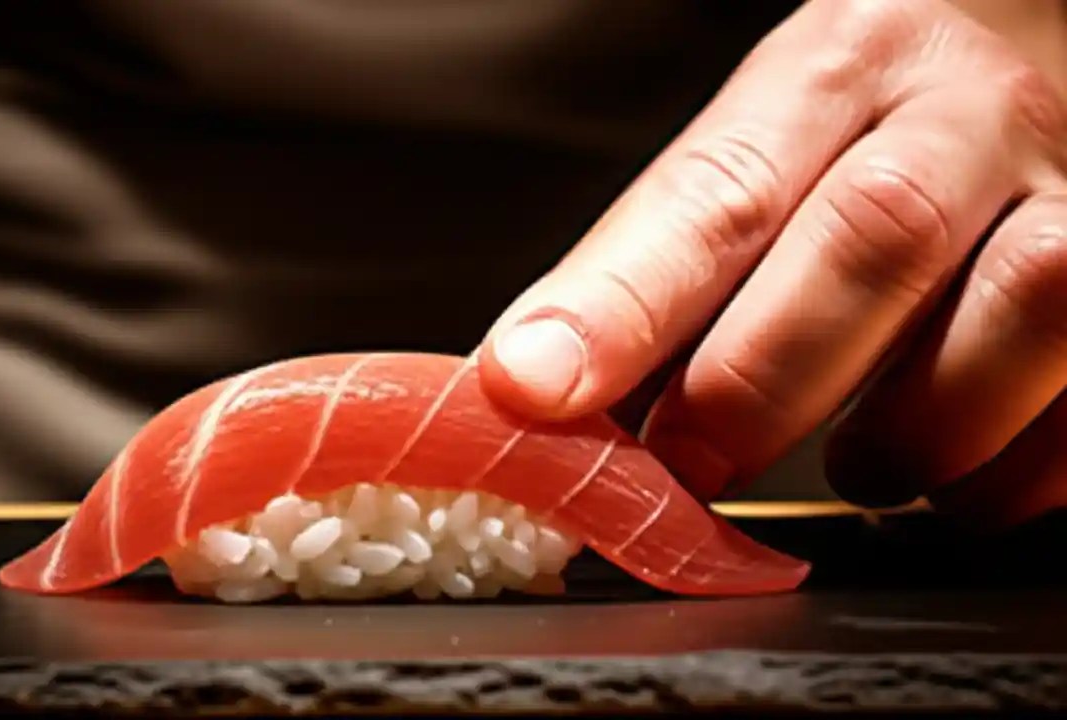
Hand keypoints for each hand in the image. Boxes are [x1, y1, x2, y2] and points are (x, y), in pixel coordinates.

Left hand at [476, 0, 1066, 528]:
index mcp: (840, 68)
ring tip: (855, 465)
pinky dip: (999, 474)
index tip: (532, 389)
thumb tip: (542, 389)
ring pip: (1015, 317)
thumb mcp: (763, 151)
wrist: (1046, 66)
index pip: (720, 188)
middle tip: (687, 464)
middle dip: (755, 384)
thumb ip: (660, 266)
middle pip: (870, 239)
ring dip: (905, 435)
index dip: (621, 302)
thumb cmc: (877, 126)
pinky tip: (948, 467)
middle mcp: (973, 111)